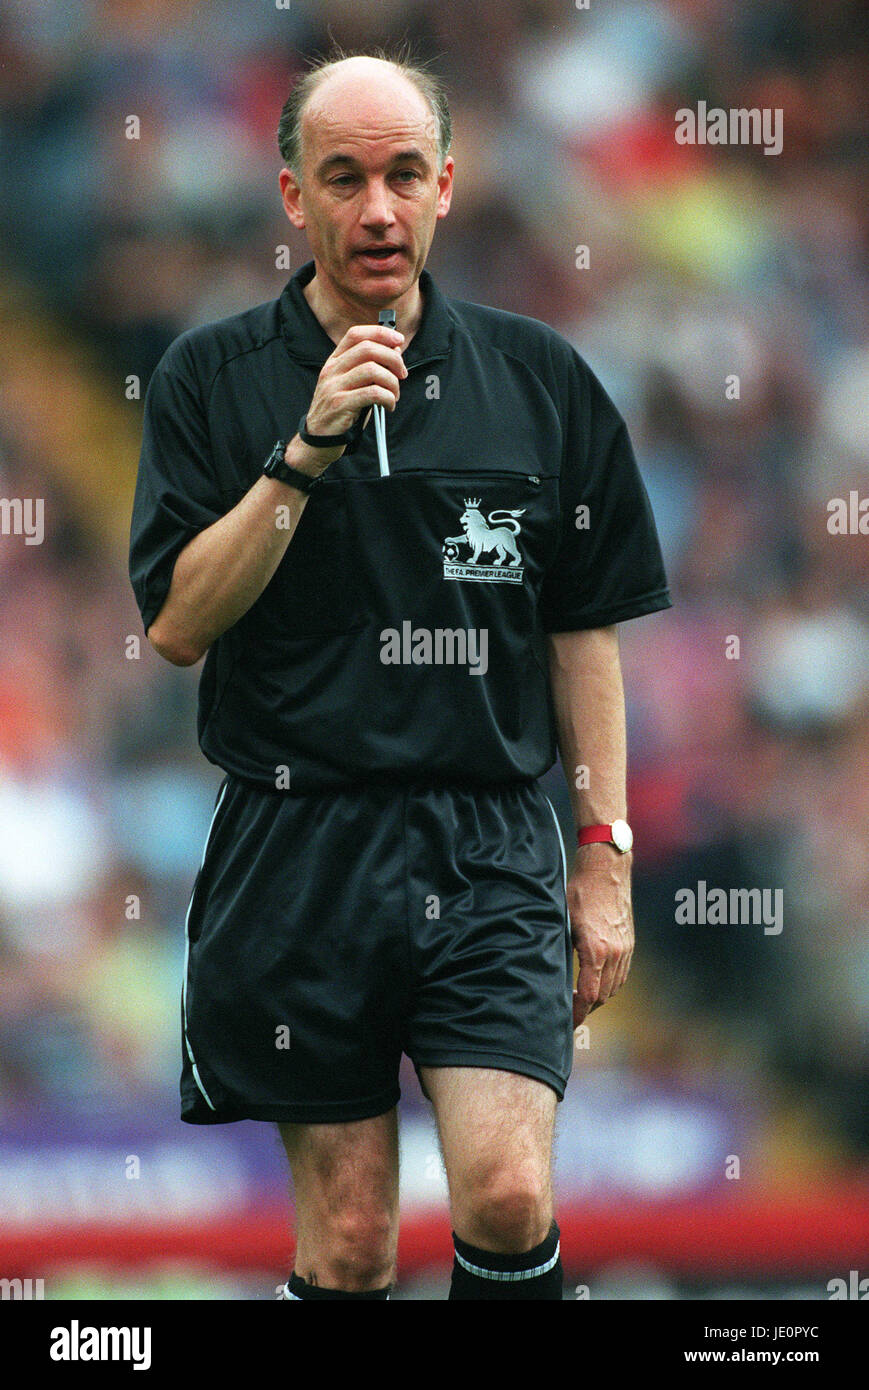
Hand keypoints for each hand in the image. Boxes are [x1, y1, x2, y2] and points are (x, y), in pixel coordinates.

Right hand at [306, 323, 406, 437]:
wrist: (319, 438)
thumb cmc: (340, 411)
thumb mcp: (352, 385)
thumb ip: (371, 368)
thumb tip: (395, 351)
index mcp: (334, 361)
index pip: (355, 334)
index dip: (380, 333)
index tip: (399, 340)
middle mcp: (332, 370)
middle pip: (368, 349)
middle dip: (393, 359)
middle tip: (402, 374)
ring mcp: (334, 386)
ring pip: (372, 370)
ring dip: (392, 382)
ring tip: (394, 395)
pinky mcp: (340, 404)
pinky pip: (372, 393)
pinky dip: (388, 398)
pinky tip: (389, 405)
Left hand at [567, 844, 633, 1026]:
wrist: (607, 868)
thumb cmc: (579, 891)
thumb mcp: (561, 919)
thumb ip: (560, 948)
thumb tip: (548, 973)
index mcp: (595, 950)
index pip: (589, 995)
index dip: (577, 1013)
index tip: (567, 1023)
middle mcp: (615, 953)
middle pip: (602, 996)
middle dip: (586, 1008)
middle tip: (568, 1014)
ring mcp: (625, 948)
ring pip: (614, 987)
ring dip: (599, 997)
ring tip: (581, 1001)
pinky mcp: (630, 942)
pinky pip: (622, 974)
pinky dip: (610, 984)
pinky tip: (597, 982)